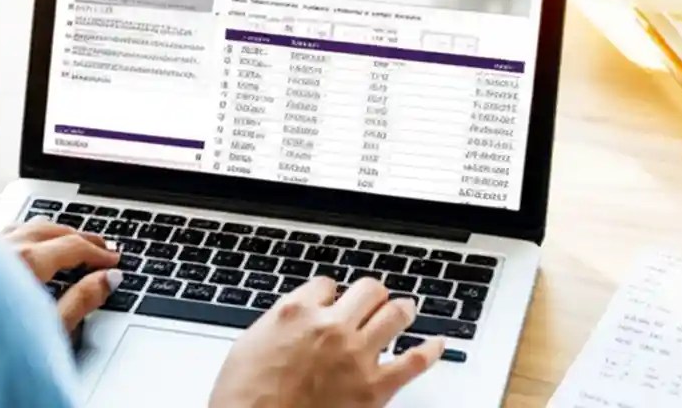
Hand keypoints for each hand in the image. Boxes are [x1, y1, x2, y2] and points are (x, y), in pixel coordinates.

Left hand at [3, 217, 121, 331]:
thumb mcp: (48, 330)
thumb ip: (80, 301)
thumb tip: (107, 279)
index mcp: (27, 262)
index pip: (73, 245)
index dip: (98, 253)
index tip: (113, 260)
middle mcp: (3, 248)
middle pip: (50, 229)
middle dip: (79, 238)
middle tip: (100, 248)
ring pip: (24, 227)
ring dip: (52, 234)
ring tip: (68, 243)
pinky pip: (3, 236)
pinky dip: (24, 237)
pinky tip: (27, 250)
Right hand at [210, 277, 443, 407]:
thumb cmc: (244, 399)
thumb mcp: (249, 345)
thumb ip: (279, 322)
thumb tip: (296, 313)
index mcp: (297, 312)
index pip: (328, 284)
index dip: (332, 294)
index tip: (333, 302)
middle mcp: (331, 327)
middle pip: (368, 290)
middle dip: (371, 295)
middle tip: (373, 301)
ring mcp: (356, 356)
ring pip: (395, 314)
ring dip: (401, 310)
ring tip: (405, 310)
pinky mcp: (374, 388)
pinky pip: (414, 362)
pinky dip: (430, 350)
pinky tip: (437, 344)